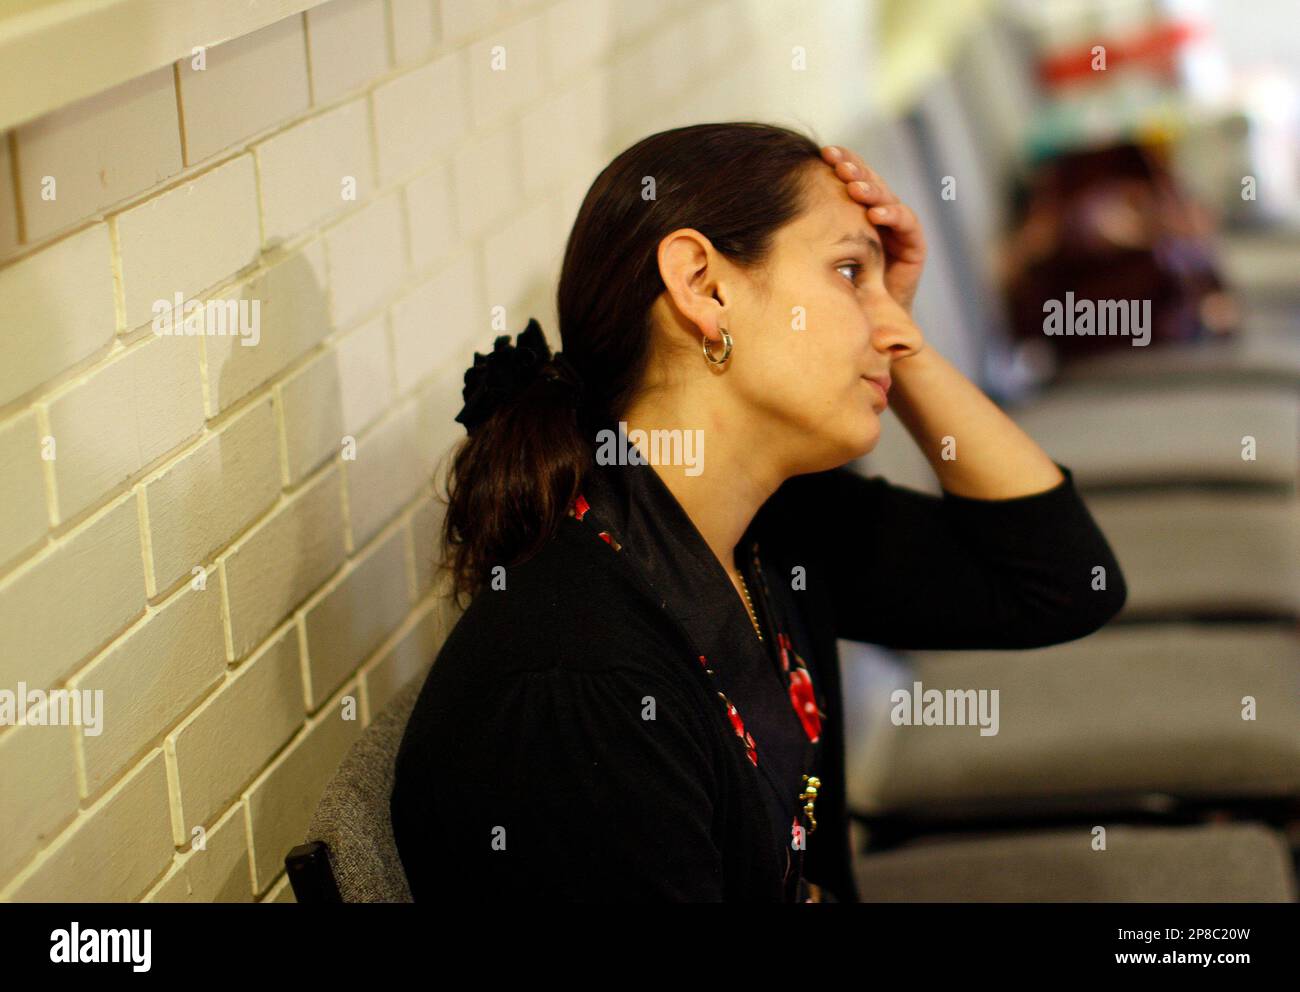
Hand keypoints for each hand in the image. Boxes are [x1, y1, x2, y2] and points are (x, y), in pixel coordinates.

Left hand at [821, 146, 926, 315]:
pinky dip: (892, 215)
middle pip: (869, 181)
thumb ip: (810, 234)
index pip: (851, 177)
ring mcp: (898, 226)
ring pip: (887, 197)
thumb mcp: (821, 256)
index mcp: (857, 210)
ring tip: (854, 186)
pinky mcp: (914, 243)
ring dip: (871, 190)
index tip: (823, 153)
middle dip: (854, 169)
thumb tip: (772, 210)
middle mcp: (879, 212)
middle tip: (837, 163)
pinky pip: (906, 222)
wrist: (871, 320)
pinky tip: (877, 214)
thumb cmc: (841, 288)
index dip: (841, 161)